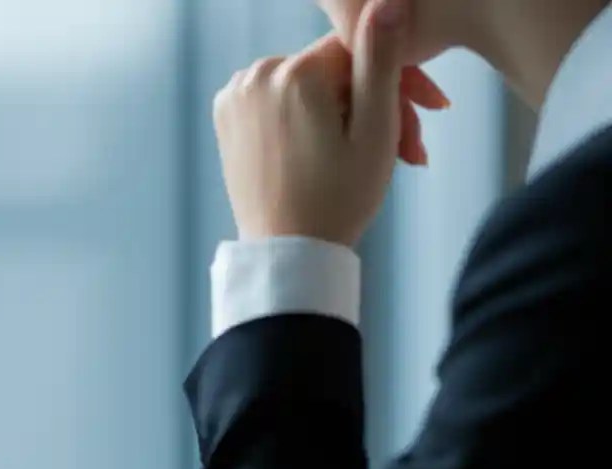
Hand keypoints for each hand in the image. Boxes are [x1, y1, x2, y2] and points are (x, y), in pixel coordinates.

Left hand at [213, 0, 446, 246]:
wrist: (287, 253)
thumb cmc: (338, 198)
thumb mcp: (374, 127)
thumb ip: (379, 58)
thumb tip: (387, 0)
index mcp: (292, 72)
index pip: (361, 50)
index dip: (401, 78)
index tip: (432, 112)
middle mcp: (255, 75)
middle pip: (335, 73)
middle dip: (378, 105)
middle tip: (413, 151)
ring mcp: (235, 96)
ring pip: (311, 88)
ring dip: (348, 115)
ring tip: (379, 159)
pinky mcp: (227, 117)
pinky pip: (282, 103)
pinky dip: (310, 121)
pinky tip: (334, 153)